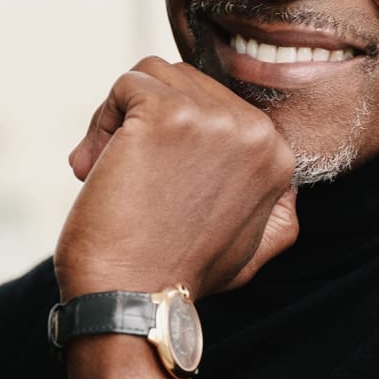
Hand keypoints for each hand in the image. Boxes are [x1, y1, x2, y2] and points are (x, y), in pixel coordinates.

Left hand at [54, 57, 297, 301]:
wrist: (136, 302)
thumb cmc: (180, 277)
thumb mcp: (254, 249)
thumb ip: (276, 211)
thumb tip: (285, 188)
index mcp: (276, 155)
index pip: (218, 105)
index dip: (175, 136)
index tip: (155, 180)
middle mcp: (253, 130)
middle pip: (186, 82)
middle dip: (144, 121)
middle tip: (124, 175)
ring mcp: (212, 118)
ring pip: (154, 75)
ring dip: (120, 118)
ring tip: (104, 169)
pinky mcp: (165, 113)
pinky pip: (127, 84)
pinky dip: (102, 119)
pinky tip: (93, 165)